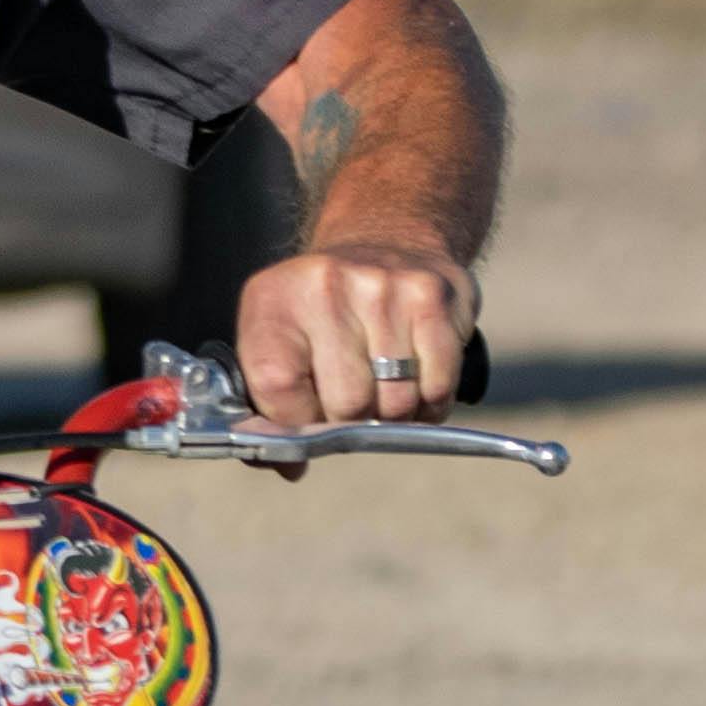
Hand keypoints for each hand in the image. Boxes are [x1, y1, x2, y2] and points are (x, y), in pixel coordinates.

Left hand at [230, 243, 475, 428]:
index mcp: (273, 301)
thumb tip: (288, 466)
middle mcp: (325, 286)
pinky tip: (417, 381)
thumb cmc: (324, 311)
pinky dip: (430, 403)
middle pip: (345, 403)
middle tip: (353, 405)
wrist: (387, 239)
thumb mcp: (277, 340)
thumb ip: (267, 407)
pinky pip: (438, 388)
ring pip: (395, 403)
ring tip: (385, 390)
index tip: (305, 436)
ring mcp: (383, 288)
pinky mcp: (432, 297)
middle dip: (351, 422)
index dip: (295, 426)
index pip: (278, 387)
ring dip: (393, 416)